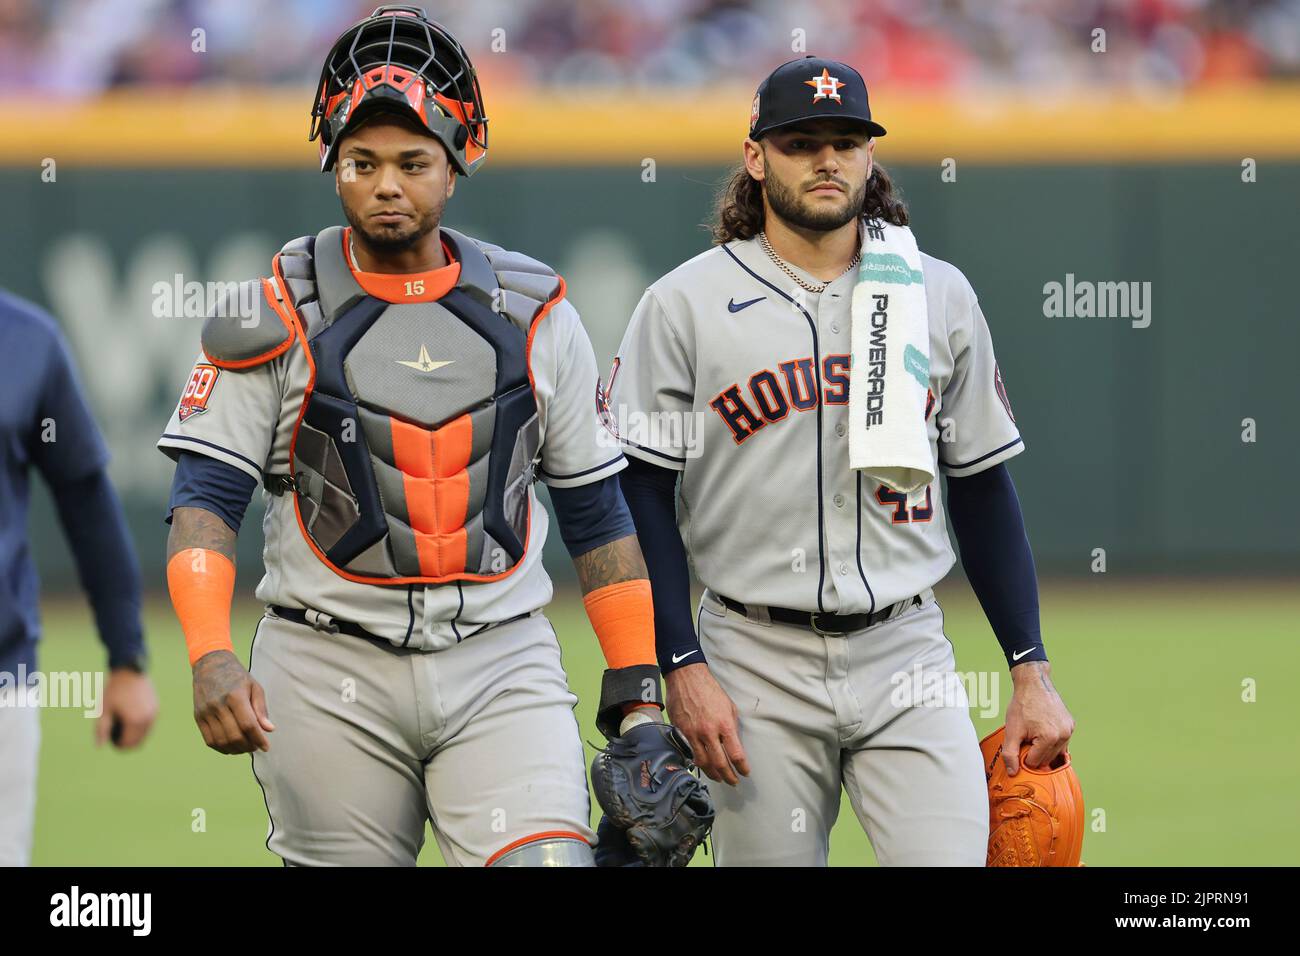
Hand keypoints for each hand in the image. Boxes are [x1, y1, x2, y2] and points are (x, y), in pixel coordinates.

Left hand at [96, 669, 158, 749]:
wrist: (130, 671)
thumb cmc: (114, 690)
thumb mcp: (104, 710)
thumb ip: (102, 729)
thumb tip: (100, 746)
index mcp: (135, 721)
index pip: (128, 744)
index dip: (117, 744)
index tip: (109, 736)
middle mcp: (148, 719)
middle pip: (138, 742)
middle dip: (127, 741)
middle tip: (114, 732)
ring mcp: (154, 713)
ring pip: (145, 734)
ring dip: (134, 734)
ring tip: (121, 722)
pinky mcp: (156, 707)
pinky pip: (149, 724)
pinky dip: (140, 725)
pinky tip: (129, 714)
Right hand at [192, 650, 274, 753]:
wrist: (210, 665)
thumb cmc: (237, 676)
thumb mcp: (254, 687)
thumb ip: (261, 709)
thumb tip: (269, 730)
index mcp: (235, 696)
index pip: (248, 724)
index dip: (258, 739)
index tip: (266, 747)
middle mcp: (218, 705)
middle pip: (234, 735)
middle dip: (248, 746)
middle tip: (256, 746)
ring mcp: (206, 712)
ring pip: (221, 741)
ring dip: (236, 750)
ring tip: (245, 747)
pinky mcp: (198, 717)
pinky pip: (209, 740)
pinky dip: (222, 748)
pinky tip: (232, 746)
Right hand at [665, 662, 748, 785]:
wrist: (687, 678)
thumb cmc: (710, 690)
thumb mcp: (729, 707)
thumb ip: (732, 726)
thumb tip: (733, 743)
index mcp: (725, 725)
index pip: (736, 754)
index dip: (742, 767)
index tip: (745, 772)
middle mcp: (709, 732)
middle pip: (720, 763)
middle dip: (728, 776)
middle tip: (733, 782)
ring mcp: (694, 733)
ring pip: (703, 763)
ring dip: (713, 774)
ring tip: (719, 778)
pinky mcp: (682, 732)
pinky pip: (691, 753)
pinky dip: (698, 762)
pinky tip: (703, 766)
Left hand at [1003, 661, 1074, 774]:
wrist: (1033, 683)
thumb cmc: (1022, 705)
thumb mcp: (1011, 730)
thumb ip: (1010, 754)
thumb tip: (1013, 773)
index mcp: (1049, 738)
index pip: (1035, 763)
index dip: (1024, 756)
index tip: (1019, 744)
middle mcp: (1064, 735)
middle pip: (1047, 760)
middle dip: (1034, 753)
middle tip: (1025, 738)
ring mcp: (1069, 730)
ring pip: (1055, 753)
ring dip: (1043, 749)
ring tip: (1033, 733)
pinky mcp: (1071, 725)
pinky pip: (1061, 743)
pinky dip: (1052, 743)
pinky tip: (1042, 733)